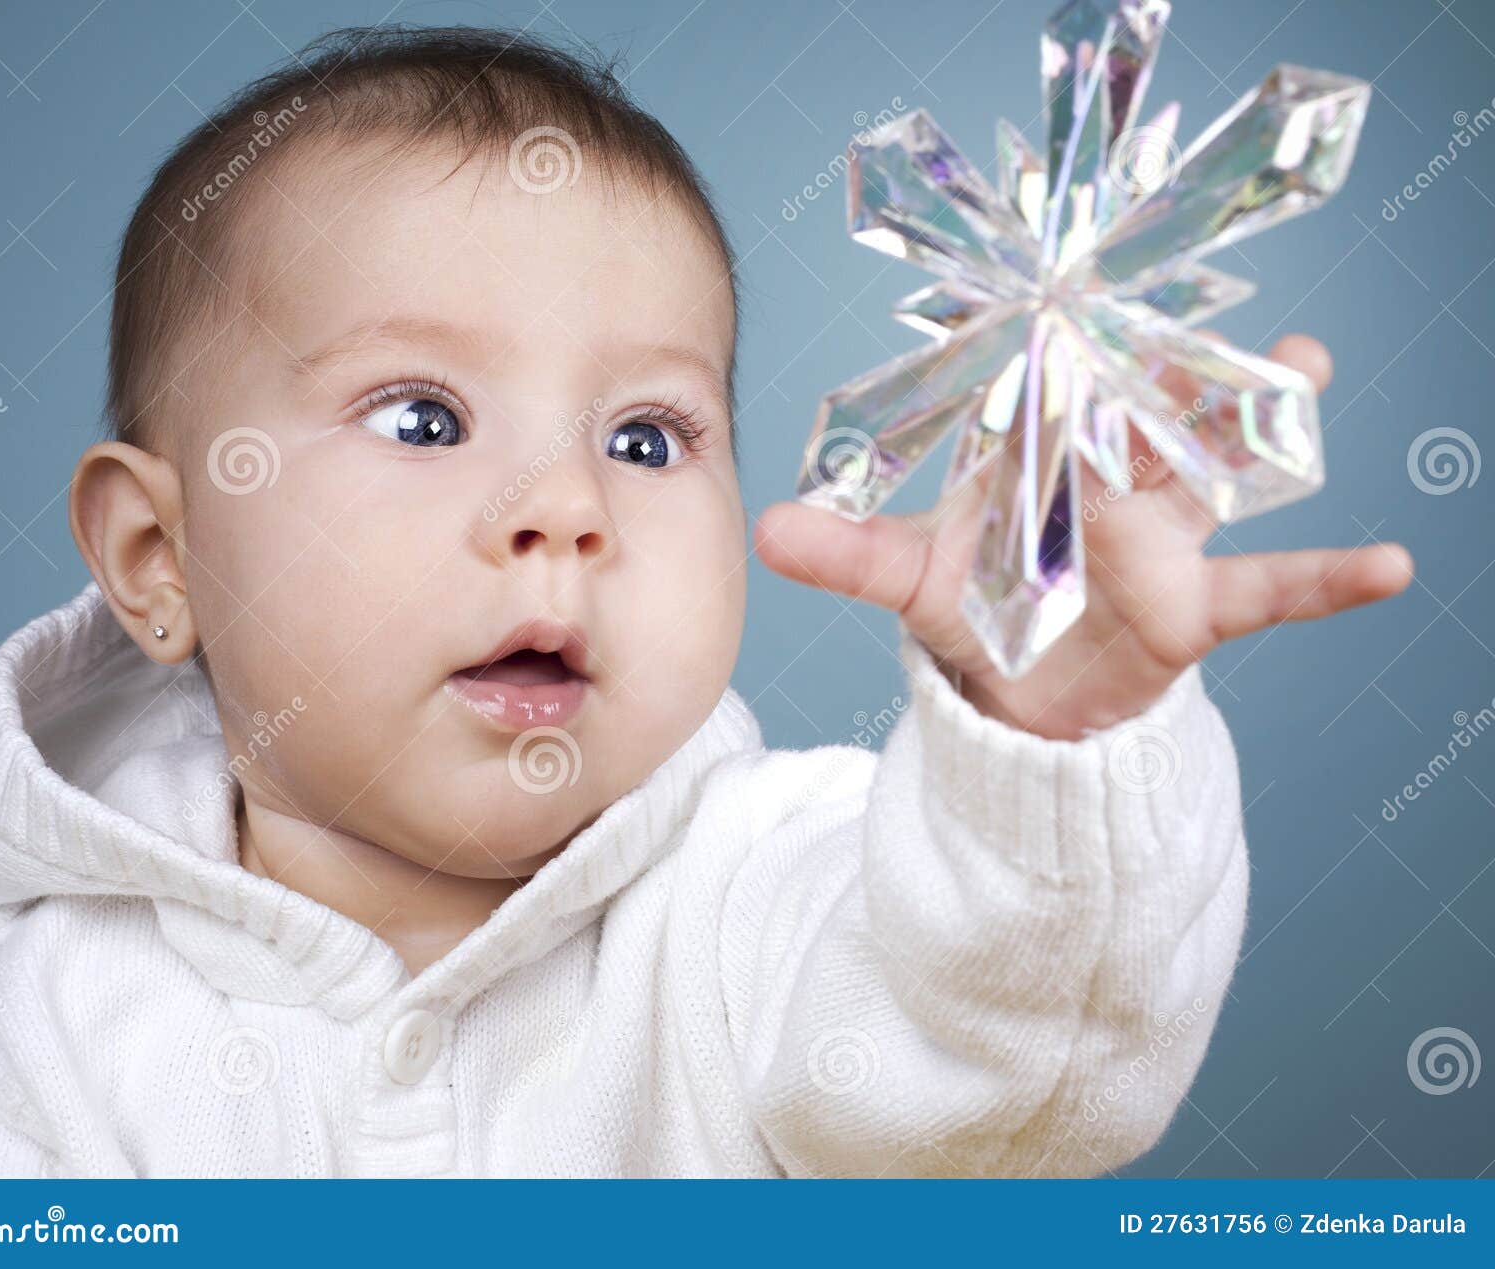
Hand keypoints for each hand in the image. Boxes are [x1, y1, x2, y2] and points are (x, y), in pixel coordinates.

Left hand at [755, 333, 1413, 739]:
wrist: (1020, 688)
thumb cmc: (972, 608)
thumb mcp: (907, 577)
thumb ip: (845, 553)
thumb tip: (763, 531)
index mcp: (1037, 454)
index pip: (1048, 386)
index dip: (1055, 343)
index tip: (1063, 289)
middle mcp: (1105, 478)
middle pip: (1136, 405)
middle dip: (1155, 360)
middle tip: (1176, 296)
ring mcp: (1159, 534)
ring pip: (1212, 462)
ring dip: (1256, 416)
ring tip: (1310, 360)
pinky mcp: (1194, 601)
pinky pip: (1271, 586)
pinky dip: (1328, 578)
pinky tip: (1391, 565)